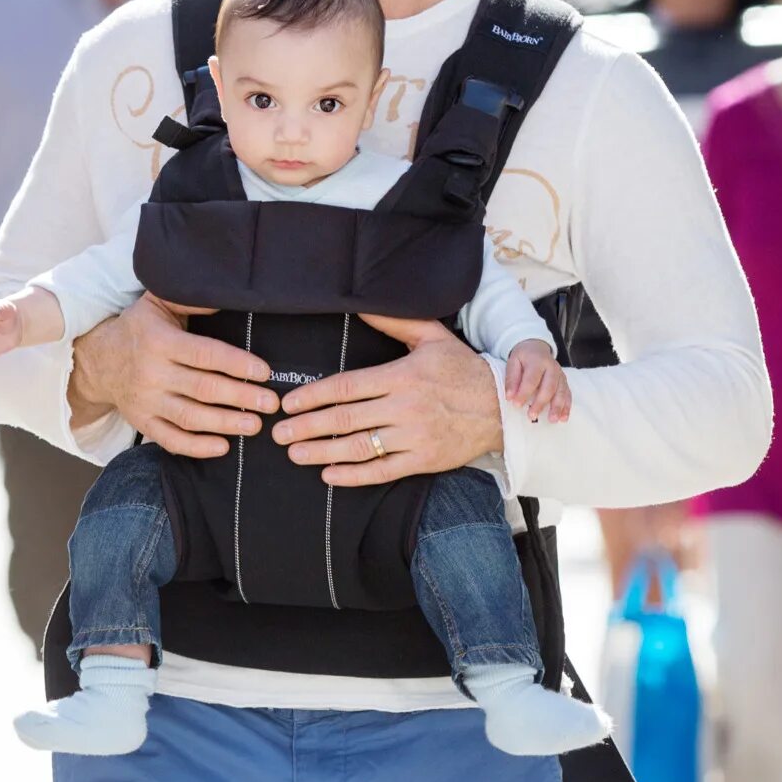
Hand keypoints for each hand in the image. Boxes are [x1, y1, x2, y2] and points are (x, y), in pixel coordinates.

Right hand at [68, 293, 277, 457]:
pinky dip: (197, 447)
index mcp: (160, 341)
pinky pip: (171, 440)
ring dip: (225, 424)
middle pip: (203, 389)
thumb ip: (190, 298)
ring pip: (190, 417)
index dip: (237, 364)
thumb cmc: (139, 329)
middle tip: (270, 403)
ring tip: (254, 425)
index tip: (264, 372)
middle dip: (240, 397)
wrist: (98, 361)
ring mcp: (146, 401)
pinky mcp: (142, 422)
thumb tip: (228, 295)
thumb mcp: (157, 303)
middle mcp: (152, 373)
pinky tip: (223, 446)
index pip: (204, 355)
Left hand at [274, 315, 505, 486]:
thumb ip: (395, 322)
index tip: (289, 403)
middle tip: (279, 433)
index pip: (347, 386)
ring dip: (322, 452)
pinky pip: (382, 471)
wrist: (502, 408)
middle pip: (345, 419)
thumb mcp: (433, 337)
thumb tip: (360, 305)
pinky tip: (329, 474)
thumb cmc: (463, 370)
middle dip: (307, 427)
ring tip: (296, 454)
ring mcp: (414, 436)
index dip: (313, 396)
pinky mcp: (424, 460)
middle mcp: (405, 407)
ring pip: (359, 447)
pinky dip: (353, 475)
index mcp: (402, 375)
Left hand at [503, 340, 570, 423]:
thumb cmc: (523, 358)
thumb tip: (510, 396)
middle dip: (541, 402)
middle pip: (549, 387)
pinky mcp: (565, 382)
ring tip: (552, 420)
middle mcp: (552, 367)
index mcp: (537, 361)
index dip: (524, 393)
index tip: (516, 405)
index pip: (531, 379)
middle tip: (532, 416)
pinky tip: (563, 418)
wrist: (536, 347)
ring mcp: (560, 375)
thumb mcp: (513, 362)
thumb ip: (512, 378)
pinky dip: (566, 407)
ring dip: (557, 407)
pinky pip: (568, 395)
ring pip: (561, 392)